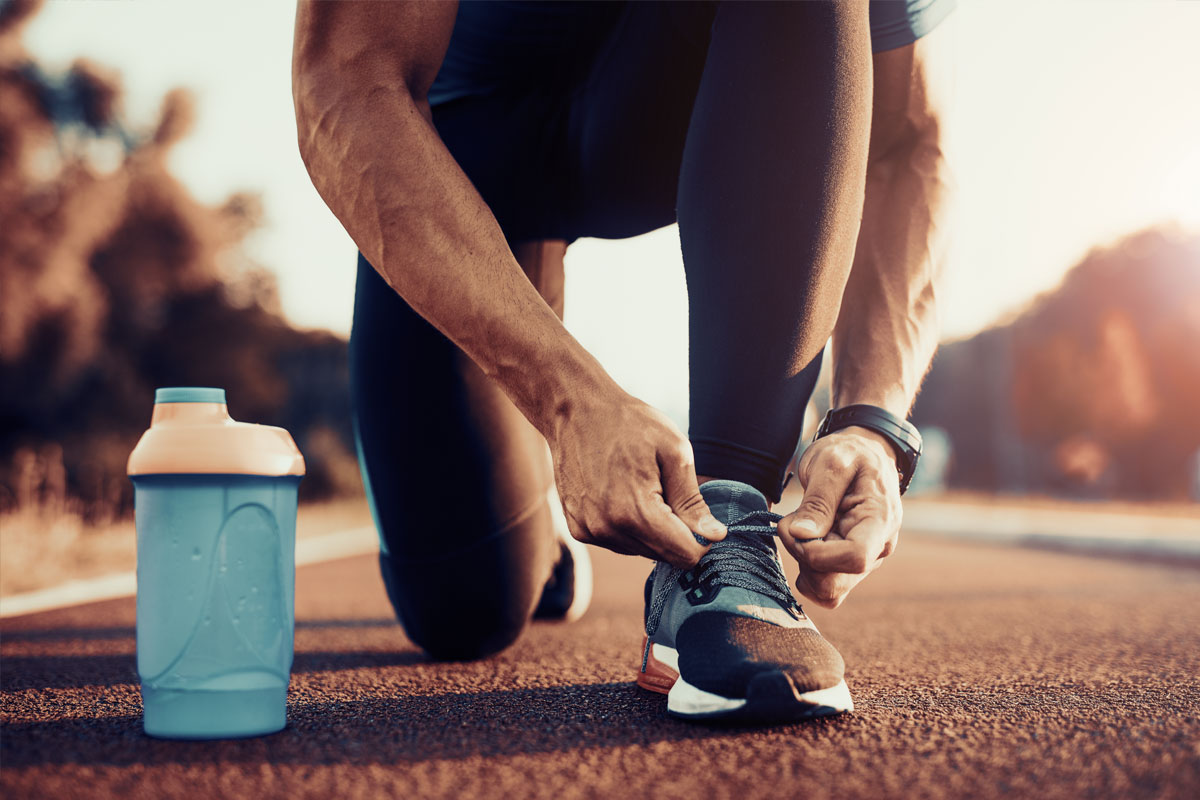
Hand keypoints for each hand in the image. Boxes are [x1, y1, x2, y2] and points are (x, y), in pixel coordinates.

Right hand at [547, 390, 725, 567]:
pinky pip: (619, 542)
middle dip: (676, 532)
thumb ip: (693, 500)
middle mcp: (608, 529)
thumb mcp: (673, 451)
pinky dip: (630, 526)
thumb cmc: (629, 423)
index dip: (702, 538)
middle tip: (668, 490)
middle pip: (664, 556)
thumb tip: (715, 535)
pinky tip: (623, 493)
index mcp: (635, 511)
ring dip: (652, 529)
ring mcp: (589, 531)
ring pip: (641, 551)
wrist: (576, 410)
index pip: (685, 555)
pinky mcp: (578, 529)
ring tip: (642, 487)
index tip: (699, 513)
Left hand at [776, 426, 901, 607]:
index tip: (797, 528)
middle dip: (803, 558)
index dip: (817, 552)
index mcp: (880, 521)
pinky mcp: (850, 565)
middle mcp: (878, 548)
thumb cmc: (850, 453)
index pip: (854, 558)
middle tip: (792, 523)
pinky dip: (807, 569)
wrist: (864, 453)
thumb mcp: (831, 463)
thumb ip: (818, 501)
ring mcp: (865, 561)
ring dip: (803, 563)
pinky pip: (824, 587)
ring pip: (828, 590)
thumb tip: (802, 535)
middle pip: (836, 583)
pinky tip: (806, 539)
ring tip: (803, 526)